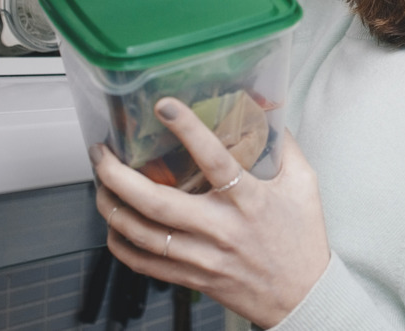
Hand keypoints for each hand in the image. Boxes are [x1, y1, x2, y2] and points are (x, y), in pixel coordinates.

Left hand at [92, 98, 330, 327]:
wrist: (302, 297)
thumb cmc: (303, 239)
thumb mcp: (304, 184)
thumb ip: (285, 145)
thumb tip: (267, 109)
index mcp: (249, 201)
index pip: (214, 160)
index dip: (188, 130)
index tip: (164, 106)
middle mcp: (221, 229)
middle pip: (157, 203)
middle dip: (119, 176)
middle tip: (101, 153)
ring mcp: (203, 258)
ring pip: (143, 234)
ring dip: (111, 207)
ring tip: (100, 183)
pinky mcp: (193, 278)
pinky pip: (145, 263)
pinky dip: (121, 244)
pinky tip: (113, 225)